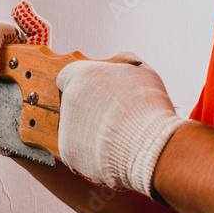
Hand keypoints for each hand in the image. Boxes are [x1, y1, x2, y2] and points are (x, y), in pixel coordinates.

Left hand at [55, 53, 189, 197]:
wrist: (148, 145)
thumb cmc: (147, 106)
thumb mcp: (139, 69)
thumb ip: (119, 60)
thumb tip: (112, 65)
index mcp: (80, 76)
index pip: (68, 75)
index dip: (84, 82)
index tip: (97, 90)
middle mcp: (68, 100)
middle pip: (73, 103)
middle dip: (90, 108)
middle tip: (115, 116)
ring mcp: (65, 128)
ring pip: (75, 127)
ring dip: (92, 130)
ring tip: (119, 135)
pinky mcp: (68, 152)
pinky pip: (78, 149)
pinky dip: (92, 152)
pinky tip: (113, 149)